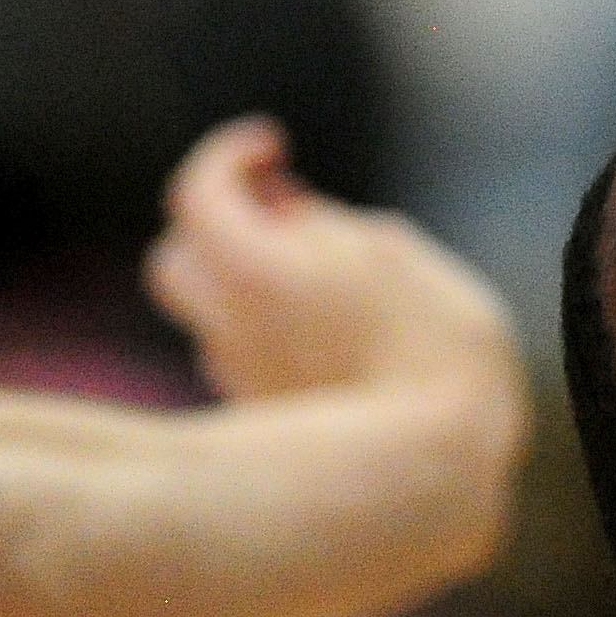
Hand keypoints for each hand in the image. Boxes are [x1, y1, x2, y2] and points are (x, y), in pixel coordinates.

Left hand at [143, 118, 514, 405]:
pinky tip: (331, 339)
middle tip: (285, 217)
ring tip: (325, 280)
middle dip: (218, 229)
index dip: (229, 156)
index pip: (198, 191)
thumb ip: (320, 222)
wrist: (438, 470)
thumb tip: (280, 209)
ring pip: (210, 316)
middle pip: (177, 259)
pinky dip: (269, 334)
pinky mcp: (264, 425)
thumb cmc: (428, 344)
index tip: (273, 146)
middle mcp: (226, 327)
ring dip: (245, 286)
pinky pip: (243, 361)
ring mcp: (240, 382)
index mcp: (251, 270)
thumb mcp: (387, 250)